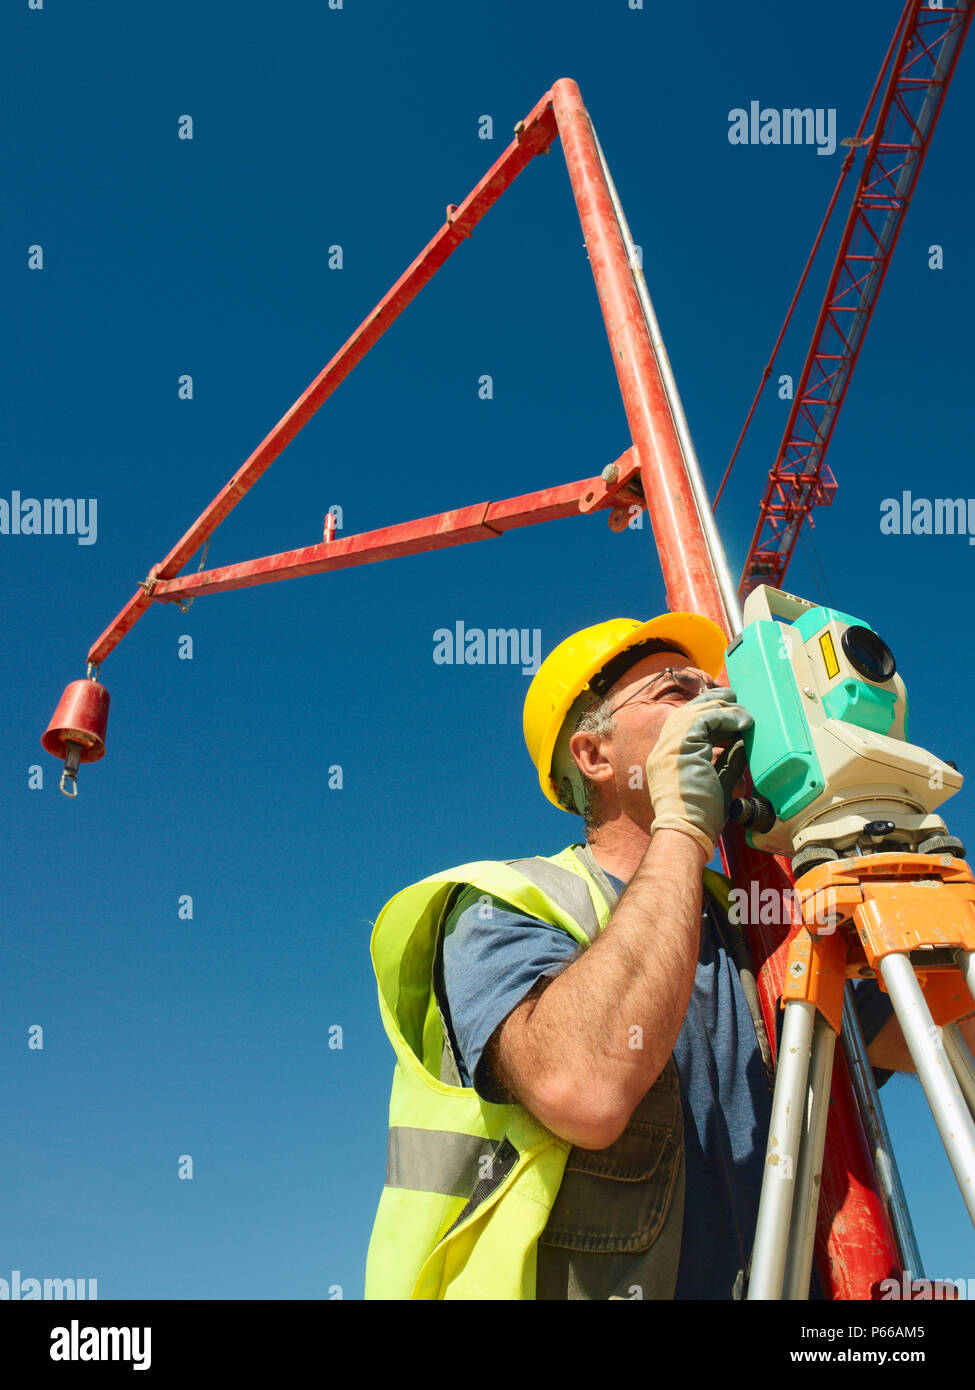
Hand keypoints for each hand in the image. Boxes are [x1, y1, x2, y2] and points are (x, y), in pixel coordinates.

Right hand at [644, 688, 753, 855]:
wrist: (686, 831)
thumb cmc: (699, 817)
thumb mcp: (717, 781)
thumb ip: (727, 760)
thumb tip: (741, 740)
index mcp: (668, 758)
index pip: (685, 726)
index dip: (708, 715)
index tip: (729, 715)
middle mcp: (664, 748)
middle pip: (687, 712)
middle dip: (713, 702)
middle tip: (735, 699)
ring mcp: (669, 746)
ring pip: (696, 711)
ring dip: (724, 708)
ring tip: (744, 713)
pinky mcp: (680, 746)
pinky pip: (705, 719)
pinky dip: (726, 717)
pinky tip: (743, 722)